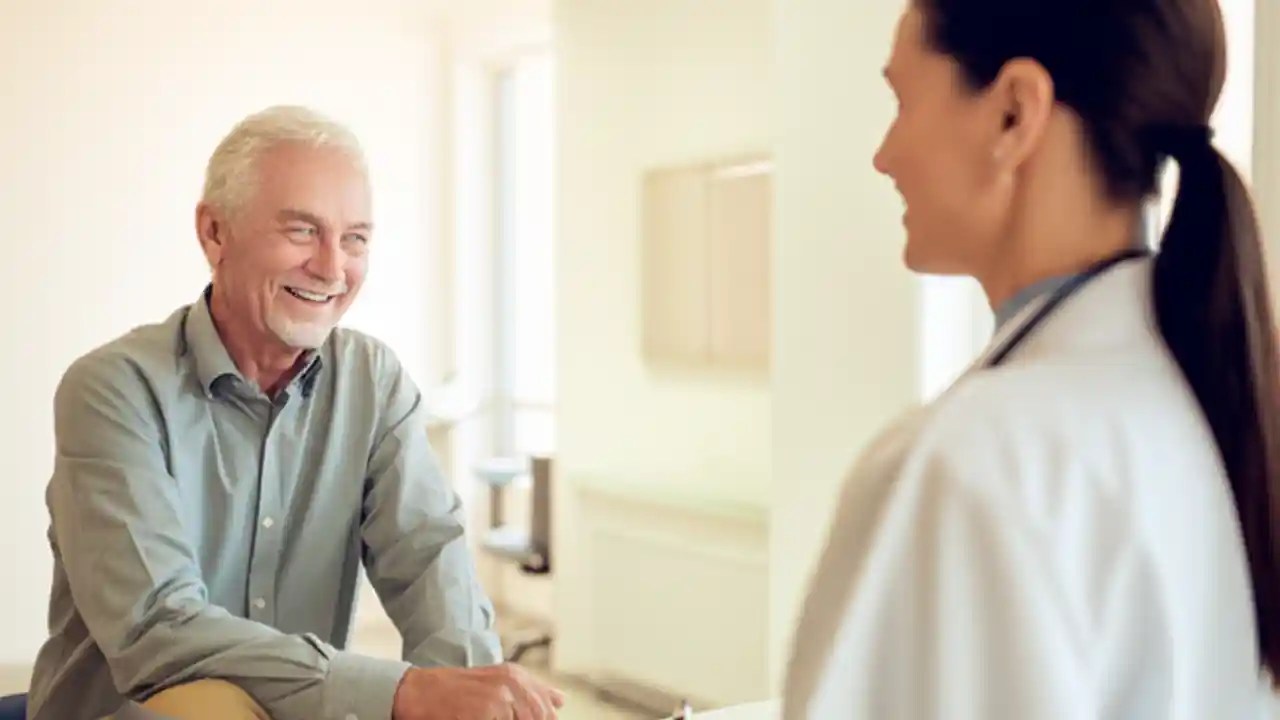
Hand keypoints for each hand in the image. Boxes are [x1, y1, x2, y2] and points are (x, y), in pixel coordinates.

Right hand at [392, 663, 566, 719]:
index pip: (546, 712)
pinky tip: (477, 718)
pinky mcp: (486, 710)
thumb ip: (531, 690)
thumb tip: (560, 700)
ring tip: (485, 715)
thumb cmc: (455, 691)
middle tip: (496, 716)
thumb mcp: (496, 682)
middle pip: (538, 718)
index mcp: (516, 676)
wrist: (418, 691)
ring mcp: (499, 696)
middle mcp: (511, 683)